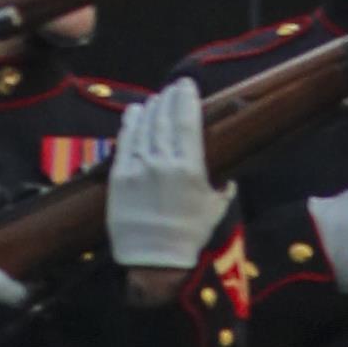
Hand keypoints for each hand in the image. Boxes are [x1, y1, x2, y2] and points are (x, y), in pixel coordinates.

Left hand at [105, 82, 225, 277]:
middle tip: (172, 88)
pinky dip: (130, 124)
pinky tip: (134, 113)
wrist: (153, 260)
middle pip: (165, 119)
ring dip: (151, 108)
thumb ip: (222, 188)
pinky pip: (125, 142)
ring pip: (145, 127)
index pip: (187, 122)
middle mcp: (163, 162)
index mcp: (190, 168)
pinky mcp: (119, 176)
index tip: (187, 86)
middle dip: (169, 99)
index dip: (186, 99)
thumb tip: (227, 178)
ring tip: (155, 99)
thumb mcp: (214, 209)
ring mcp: (139, 168)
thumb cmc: (188, 235)